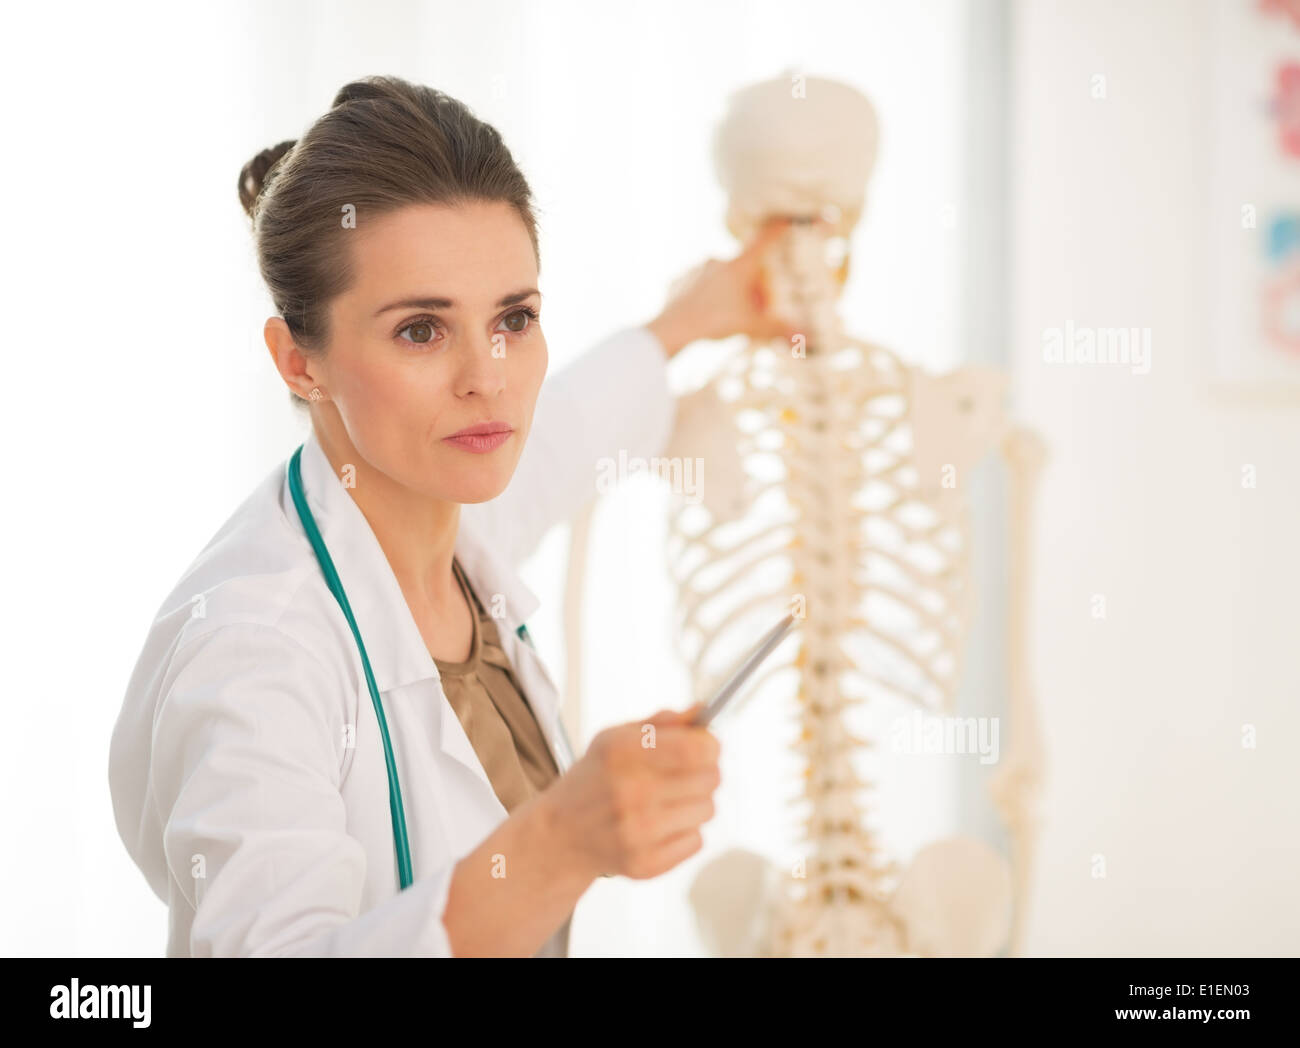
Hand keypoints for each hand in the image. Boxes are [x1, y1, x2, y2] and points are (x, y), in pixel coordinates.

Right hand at [547, 703, 720, 879]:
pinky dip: (685, 832)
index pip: (695, 748)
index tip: (707, 745)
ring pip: (708, 809)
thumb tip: (702, 713)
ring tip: (668, 801)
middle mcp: (629, 792)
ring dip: (696, 803)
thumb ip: (662, 723)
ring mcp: (638, 832)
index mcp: (621, 752)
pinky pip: (697, 841)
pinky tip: (660, 826)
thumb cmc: (594, 781)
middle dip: (704, 772)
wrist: (560, 834)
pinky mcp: (646, 863)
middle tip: (684, 774)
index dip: (710, 745)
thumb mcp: (615, 738)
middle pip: (709, 778)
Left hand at [646, 218, 806, 357]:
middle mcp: (718, 261)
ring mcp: (696, 269)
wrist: (671, 329)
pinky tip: (707, 314)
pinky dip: (708, 296)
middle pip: (745, 267)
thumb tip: (801, 335)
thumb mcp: (751, 326)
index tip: (786, 220)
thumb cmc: (713, 321)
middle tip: (756, 309)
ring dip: (730, 291)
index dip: (778, 230)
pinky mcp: (680, 280)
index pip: (764, 240)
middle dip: (753, 285)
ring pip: (722, 276)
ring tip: (729, 315)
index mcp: (739, 266)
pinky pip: (701, 285)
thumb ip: (777, 329)